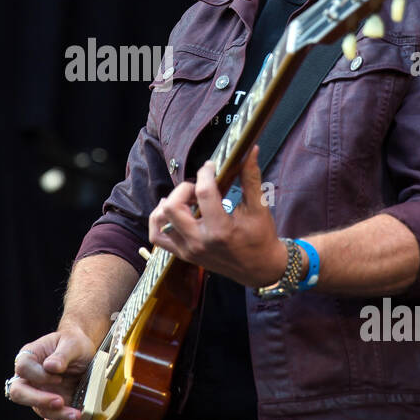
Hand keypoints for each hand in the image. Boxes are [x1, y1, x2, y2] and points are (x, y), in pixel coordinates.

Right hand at [7, 324, 97, 419]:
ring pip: (39, 410)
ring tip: (77, 415)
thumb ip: (62, 354)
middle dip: (38, 400)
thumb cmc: (74, 343)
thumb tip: (50, 367)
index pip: (23, 368)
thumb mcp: (72, 343)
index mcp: (30, 357)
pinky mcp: (51, 407)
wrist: (84, 354)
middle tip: (59, 401)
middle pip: (19, 393)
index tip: (59, 376)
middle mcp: (30, 378)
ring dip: (58, 415)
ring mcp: (40, 394)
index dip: (38, 375)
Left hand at [147, 144, 287, 288]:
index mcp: (220, 230)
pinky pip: (158, 236)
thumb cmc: (261, 237)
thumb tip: (251, 150)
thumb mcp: (259, 207)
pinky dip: (158, 220)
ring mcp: (189, 250)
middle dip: (184, 189)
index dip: (205, 173)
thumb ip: (251, 177)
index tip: (211, 166)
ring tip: (186, 199)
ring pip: (161, 221)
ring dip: (169, 203)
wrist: (259, 268)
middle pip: (173, 207)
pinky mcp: (183, 254)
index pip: (203, 193)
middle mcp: (200, 242)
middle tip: (199, 188)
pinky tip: (170, 210)